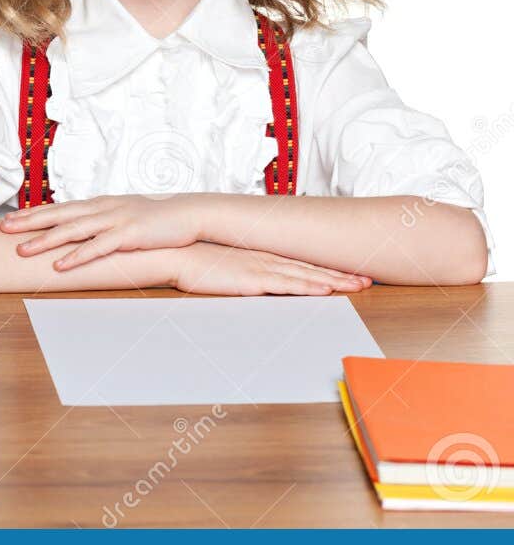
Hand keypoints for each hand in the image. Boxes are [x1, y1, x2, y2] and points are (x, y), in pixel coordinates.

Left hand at [0, 194, 202, 269]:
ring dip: (45, 241)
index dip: (32, 214)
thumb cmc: (154, 218)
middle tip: (2, 229)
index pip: (59, 208)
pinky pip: (98, 247)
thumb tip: (80, 229)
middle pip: (58, 215)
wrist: (188, 214)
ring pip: (72, 230)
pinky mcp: (129, 234)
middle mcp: (101, 208)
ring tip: (22, 250)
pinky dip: (77, 256)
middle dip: (28, 223)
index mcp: (98, 204)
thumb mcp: (122, 215)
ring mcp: (114, 220)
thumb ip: (101, 221)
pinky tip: (59, 265)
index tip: (9, 220)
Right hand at [170, 243, 371, 295]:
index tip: (350, 272)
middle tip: (367, 279)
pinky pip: (288, 285)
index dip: (328, 268)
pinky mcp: (253, 280)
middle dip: (341, 274)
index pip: (302, 263)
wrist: (178, 255)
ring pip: (306, 276)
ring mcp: (262, 268)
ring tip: (358, 285)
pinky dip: (310, 286)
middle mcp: (267, 260)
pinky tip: (326, 289)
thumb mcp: (228, 264)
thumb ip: (246, 268)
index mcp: (262, 256)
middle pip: (311, 268)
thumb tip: (257, 278)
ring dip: (334, 280)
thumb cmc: (197, 261)